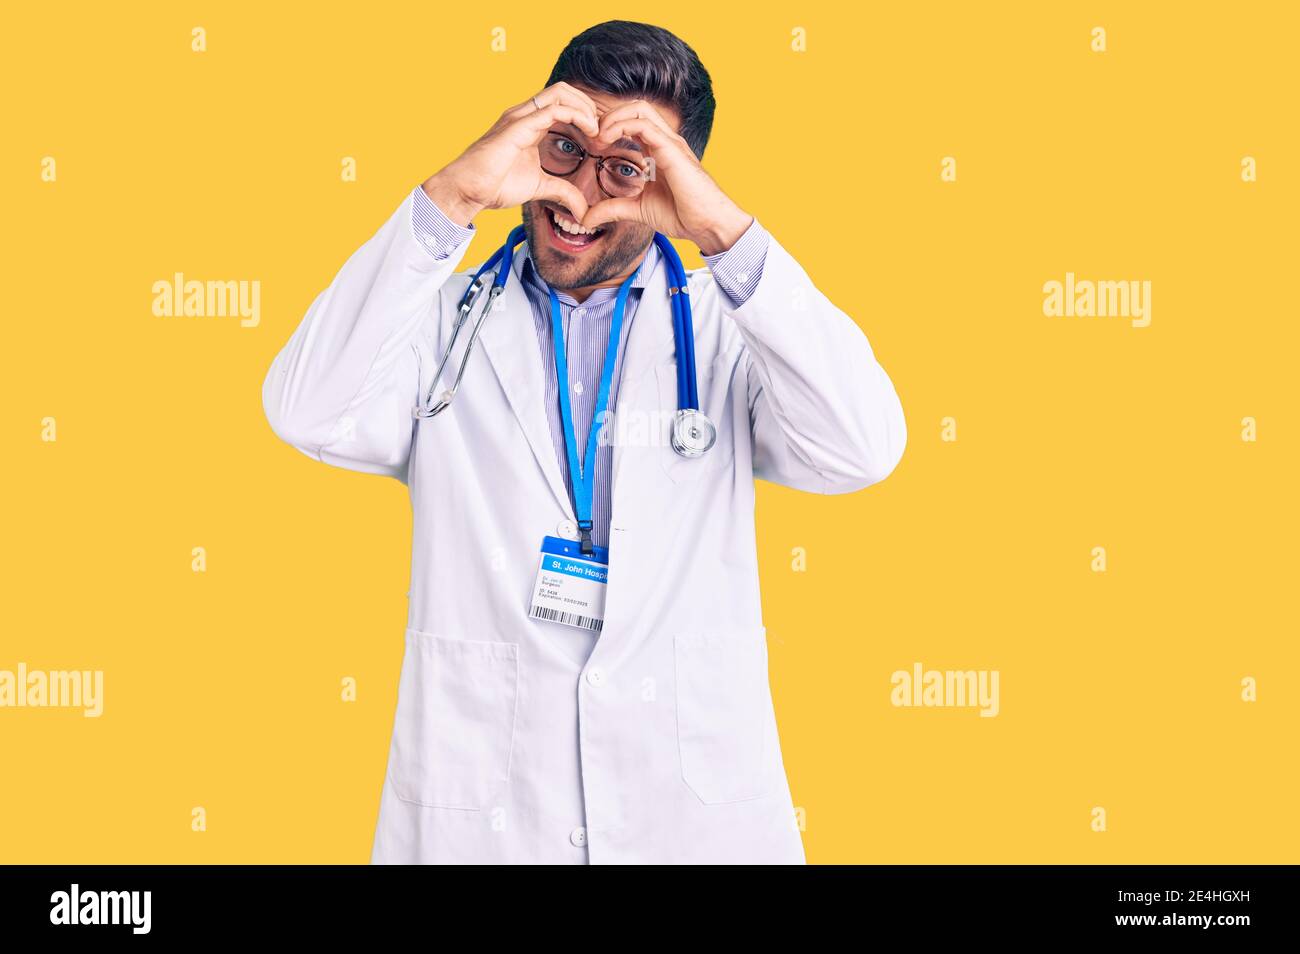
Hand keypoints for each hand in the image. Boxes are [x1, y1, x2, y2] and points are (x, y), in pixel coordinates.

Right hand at [421, 83, 601, 226]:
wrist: (469, 190)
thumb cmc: (495, 185)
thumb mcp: (539, 187)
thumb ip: (562, 192)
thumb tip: (583, 209)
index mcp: (530, 124)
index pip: (563, 103)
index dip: (585, 114)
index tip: (601, 136)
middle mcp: (525, 114)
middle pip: (565, 91)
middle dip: (589, 105)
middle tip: (603, 129)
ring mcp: (521, 116)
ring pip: (561, 93)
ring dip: (586, 107)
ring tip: (598, 130)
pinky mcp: (519, 125)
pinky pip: (554, 109)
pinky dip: (577, 116)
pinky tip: (590, 131)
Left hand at [577, 100, 753, 254]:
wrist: (707, 224)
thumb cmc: (682, 215)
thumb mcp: (638, 210)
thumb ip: (613, 209)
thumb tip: (586, 218)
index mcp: (658, 150)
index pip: (633, 121)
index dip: (610, 126)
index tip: (592, 143)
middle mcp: (665, 141)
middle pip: (635, 108)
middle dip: (609, 115)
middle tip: (592, 136)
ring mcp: (670, 142)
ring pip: (639, 109)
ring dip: (613, 117)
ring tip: (598, 136)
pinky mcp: (671, 150)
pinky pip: (644, 125)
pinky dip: (621, 126)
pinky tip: (607, 140)